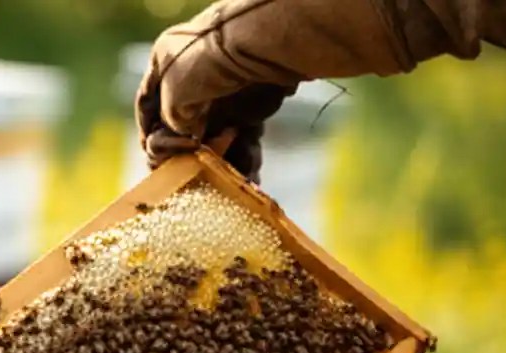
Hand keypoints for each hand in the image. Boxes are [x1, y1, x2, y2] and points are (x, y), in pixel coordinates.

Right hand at [134, 0, 441, 175]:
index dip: (156, 142)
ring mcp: (232, 83)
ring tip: (239, 183)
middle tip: (215, 180)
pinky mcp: (263, 96)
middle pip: (177, 128)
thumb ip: (177, 96)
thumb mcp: (213, 60)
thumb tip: (177, 137)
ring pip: (209, 138)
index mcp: (177, 52)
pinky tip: (254, 178)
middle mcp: (199, 67)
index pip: (148, 107)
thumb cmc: (285, 25)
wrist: (358, 13)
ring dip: (219, 167)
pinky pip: (240, 138)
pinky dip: (242, 161)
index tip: (179, 168)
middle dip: (192, 160)